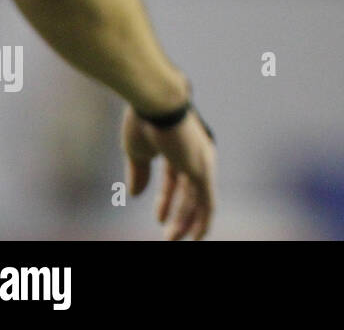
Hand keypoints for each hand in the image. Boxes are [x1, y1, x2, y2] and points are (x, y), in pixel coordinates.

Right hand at [122, 106, 216, 239]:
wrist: (155, 103)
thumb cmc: (144, 120)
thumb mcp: (138, 152)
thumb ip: (140, 172)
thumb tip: (136, 194)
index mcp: (178, 147)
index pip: (175, 179)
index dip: (167, 199)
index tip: (159, 217)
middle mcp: (195, 154)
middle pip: (189, 191)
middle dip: (180, 214)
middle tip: (170, 236)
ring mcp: (201, 161)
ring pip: (198, 199)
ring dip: (186, 222)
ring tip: (173, 240)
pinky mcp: (203, 169)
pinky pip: (206, 201)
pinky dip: (203, 220)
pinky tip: (197, 235)